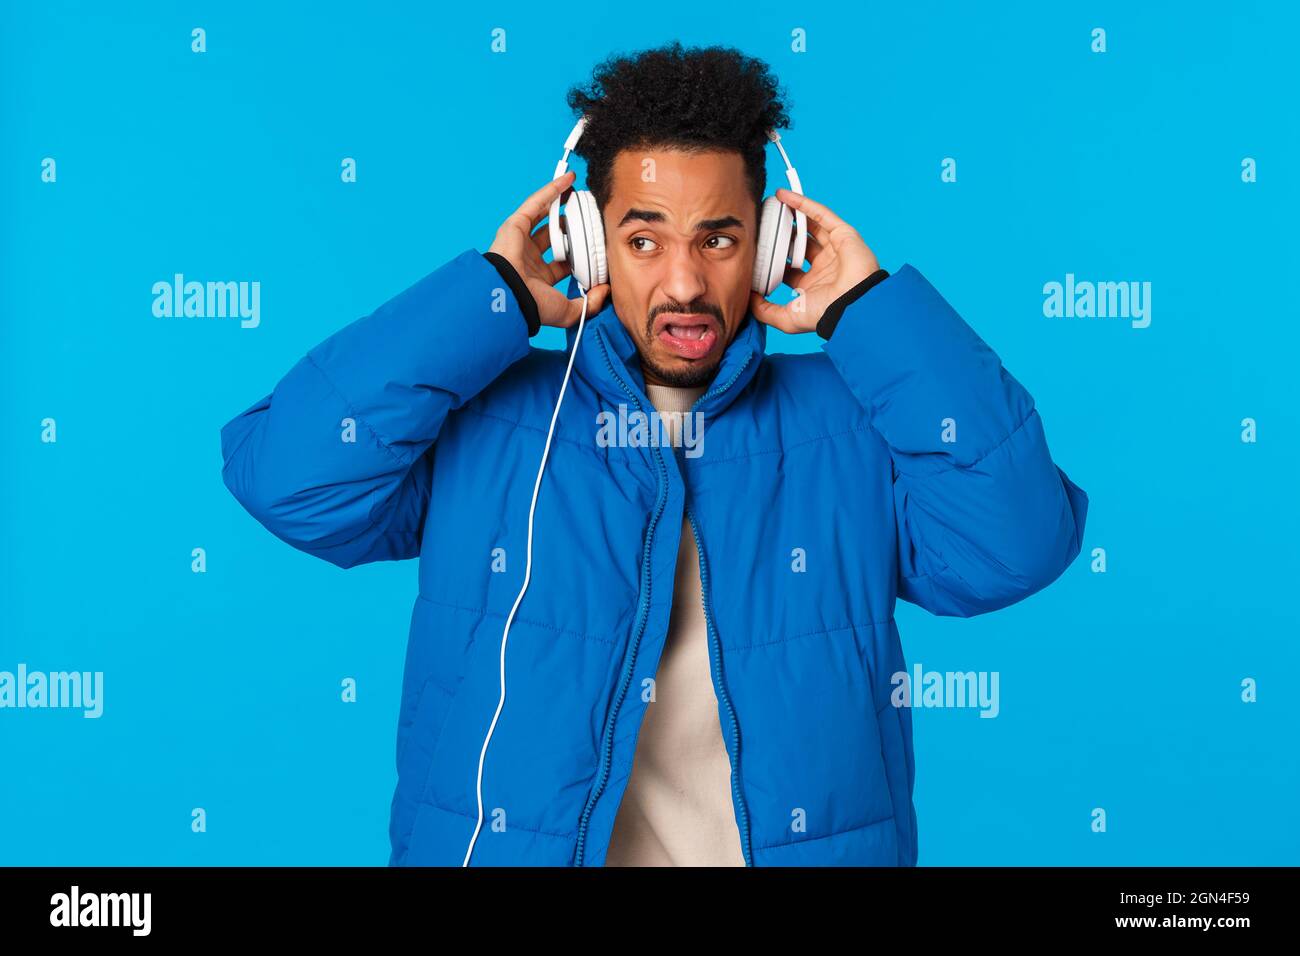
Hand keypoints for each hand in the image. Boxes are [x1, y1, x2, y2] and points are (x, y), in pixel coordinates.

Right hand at [487, 170, 610, 327]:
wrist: (510, 296)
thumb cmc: (534, 306)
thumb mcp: (569, 311)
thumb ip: (589, 304)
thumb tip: (606, 292)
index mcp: (540, 279)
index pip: (564, 263)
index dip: (579, 254)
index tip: (597, 246)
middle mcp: (529, 259)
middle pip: (555, 237)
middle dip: (570, 227)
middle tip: (588, 218)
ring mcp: (521, 241)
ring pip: (544, 218)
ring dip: (561, 205)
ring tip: (579, 194)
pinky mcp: (515, 225)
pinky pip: (535, 203)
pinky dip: (551, 191)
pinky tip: (567, 180)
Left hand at [748, 188, 880, 333]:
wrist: (851, 305)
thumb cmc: (824, 315)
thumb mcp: (787, 318)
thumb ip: (765, 310)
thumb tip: (748, 298)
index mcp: (812, 285)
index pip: (788, 267)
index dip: (773, 258)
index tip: (756, 250)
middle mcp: (824, 266)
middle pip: (798, 244)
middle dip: (781, 234)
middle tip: (761, 224)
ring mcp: (834, 249)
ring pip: (809, 226)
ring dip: (791, 214)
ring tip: (771, 204)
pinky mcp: (843, 234)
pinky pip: (821, 214)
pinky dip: (804, 204)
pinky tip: (785, 196)